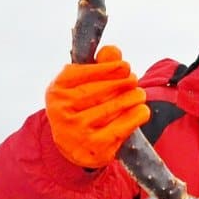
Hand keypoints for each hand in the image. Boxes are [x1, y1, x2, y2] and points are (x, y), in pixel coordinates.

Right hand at [45, 45, 150, 168]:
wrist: (76, 148)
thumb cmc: (82, 109)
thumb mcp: (83, 85)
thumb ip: (99, 66)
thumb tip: (113, 51)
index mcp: (57, 90)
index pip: (83, 74)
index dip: (107, 69)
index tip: (125, 66)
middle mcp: (62, 111)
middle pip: (98, 91)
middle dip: (121, 83)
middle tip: (134, 80)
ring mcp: (77, 131)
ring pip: (111, 108)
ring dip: (131, 98)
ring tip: (140, 94)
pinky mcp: (94, 147)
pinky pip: (120, 128)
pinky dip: (135, 117)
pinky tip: (142, 110)